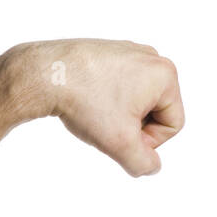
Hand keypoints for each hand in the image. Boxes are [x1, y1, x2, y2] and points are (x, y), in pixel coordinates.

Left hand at [31, 39, 185, 176]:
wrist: (43, 74)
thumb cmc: (85, 103)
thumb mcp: (121, 145)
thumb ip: (145, 164)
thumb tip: (151, 165)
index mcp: (165, 75)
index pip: (172, 125)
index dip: (149, 142)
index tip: (121, 138)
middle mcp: (152, 58)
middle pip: (156, 111)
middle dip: (134, 126)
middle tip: (106, 126)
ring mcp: (129, 51)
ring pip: (137, 101)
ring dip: (120, 115)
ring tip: (95, 113)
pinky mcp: (109, 50)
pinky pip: (120, 86)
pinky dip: (107, 100)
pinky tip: (87, 101)